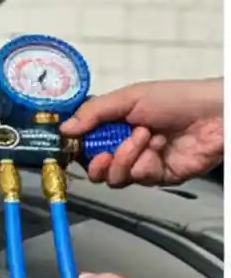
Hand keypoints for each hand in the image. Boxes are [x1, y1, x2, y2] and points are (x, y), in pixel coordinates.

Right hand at [61, 78, 222, 186]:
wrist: (214, 116)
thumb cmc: (177, 99)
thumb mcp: (130, 97)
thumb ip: (94, 113)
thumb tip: (64, 129)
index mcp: (115, 125)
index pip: (84, 143)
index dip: (75, 147)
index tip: (71, 145)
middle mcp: (125, 146)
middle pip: (95, 167)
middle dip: (97, 161)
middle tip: (105, 152)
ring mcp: (141, 163)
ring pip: (114, 177)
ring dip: (125, 158)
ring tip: (144, 137)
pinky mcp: (158, 177)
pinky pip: (137, 179)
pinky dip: (144, 164)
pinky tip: (157, 148)